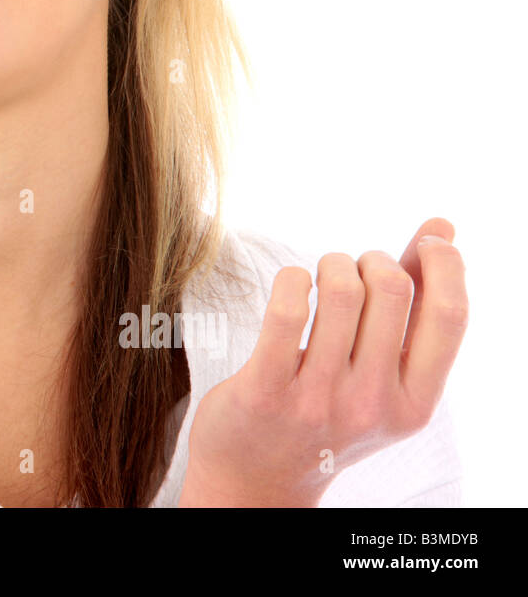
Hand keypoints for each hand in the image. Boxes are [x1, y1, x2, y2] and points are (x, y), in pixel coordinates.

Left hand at [178, 218, 468, 506]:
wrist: (257, 478)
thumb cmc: (326, 409)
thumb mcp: (381, 377)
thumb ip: (413, 307)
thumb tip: (444, 229)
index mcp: (413, 404)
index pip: (450, 317)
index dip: (445, 264)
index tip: (428, 242)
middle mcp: (372, 405)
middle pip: (392, 290)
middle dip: (372, 259)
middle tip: (353, 269)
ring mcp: (319, 399)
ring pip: (342, 291)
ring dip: (331, 263)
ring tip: (321, 275)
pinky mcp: (266, 390)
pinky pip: (288, 310)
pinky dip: (292, 279)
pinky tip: (292, 285)